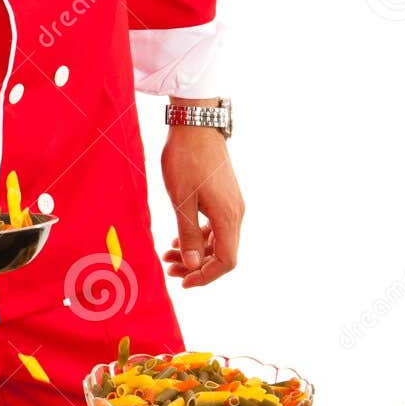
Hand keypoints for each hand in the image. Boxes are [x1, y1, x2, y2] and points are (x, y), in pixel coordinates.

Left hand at [160, 121, 243, 288]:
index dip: (205, 276)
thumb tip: (193, 265)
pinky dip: (200, 235)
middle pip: (223, 253)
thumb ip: (189, 234)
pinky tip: (181, 235)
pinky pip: (217, 225)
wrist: (196, 124)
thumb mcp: (181, 199)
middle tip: (169, 267)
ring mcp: (232, 203)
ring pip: (219, 239)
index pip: (226, 261)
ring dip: (197, 251)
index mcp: (228, 217)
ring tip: (168, 253)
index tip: (183, 281)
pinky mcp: (225, 195)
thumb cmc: (186, 159)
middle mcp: (236, 213)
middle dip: (197, 266)